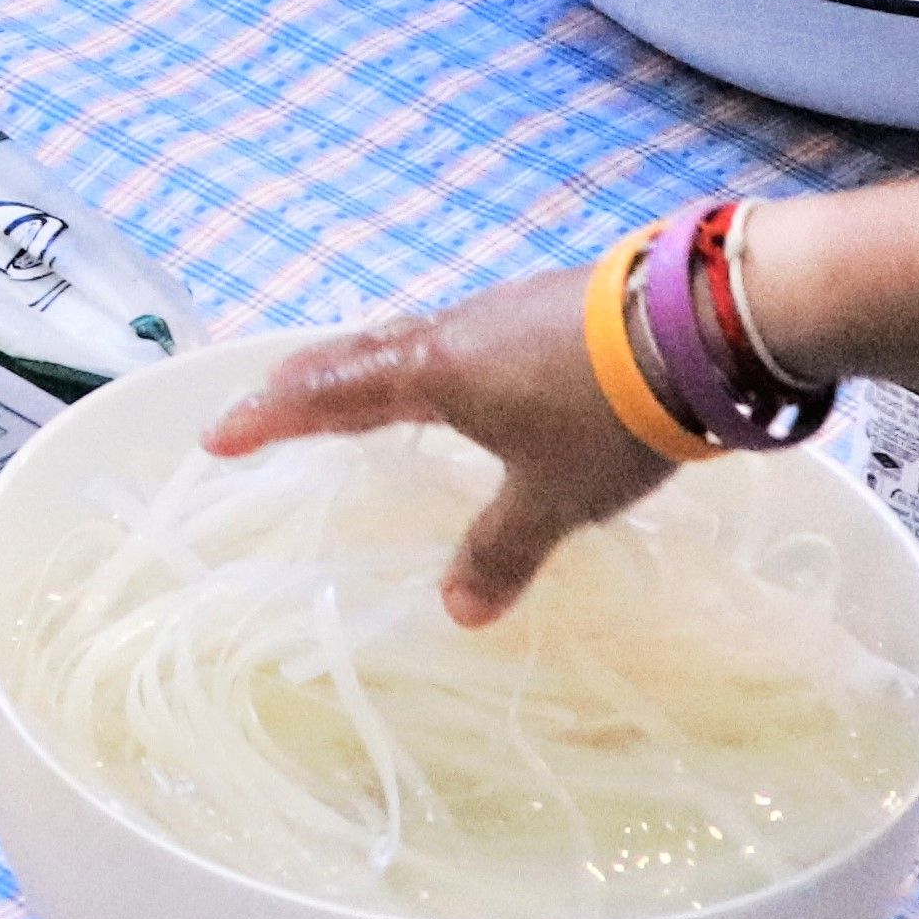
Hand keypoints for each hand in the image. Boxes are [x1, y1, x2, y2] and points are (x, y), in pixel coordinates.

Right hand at [203, 267, 677, 625]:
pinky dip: (434, 358)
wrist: (699, 329)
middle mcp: (455, 331)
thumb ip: (501, 552)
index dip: (272, 417)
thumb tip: (459, 613)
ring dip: (373, 363)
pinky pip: (463, 333)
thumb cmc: (606, 418)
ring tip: (359, 384)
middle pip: (360, 353)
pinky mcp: (550, 305)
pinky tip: (465, 376)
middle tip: (269, 398)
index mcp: (434, 372)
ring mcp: (503, 310)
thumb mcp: (553, 500)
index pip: (330, 396)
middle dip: (309, 380)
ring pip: (414, 337)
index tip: (219, 435)